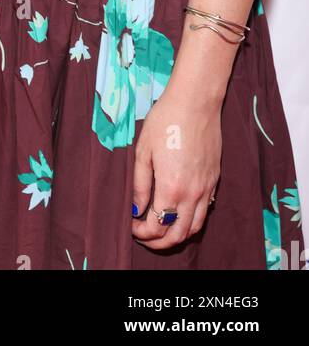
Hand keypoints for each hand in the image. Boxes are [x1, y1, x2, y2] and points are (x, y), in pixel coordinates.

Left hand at [131, 91, 220, 248]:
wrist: (196, 103)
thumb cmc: (165, 121)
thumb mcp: (143, 151)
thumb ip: (140, 184)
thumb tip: (136, 210)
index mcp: (171, 188)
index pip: (156, 226)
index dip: (142, 231)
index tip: (131, 227)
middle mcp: (192, 194)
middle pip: (178, 235)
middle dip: (159, 242)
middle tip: (144, 237)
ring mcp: (207, 188)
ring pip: (195, 227)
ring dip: (178, 236)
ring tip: (162, 231)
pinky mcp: (215, 180)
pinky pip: (205, 211)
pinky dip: (192, 220)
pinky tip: (180, 212)